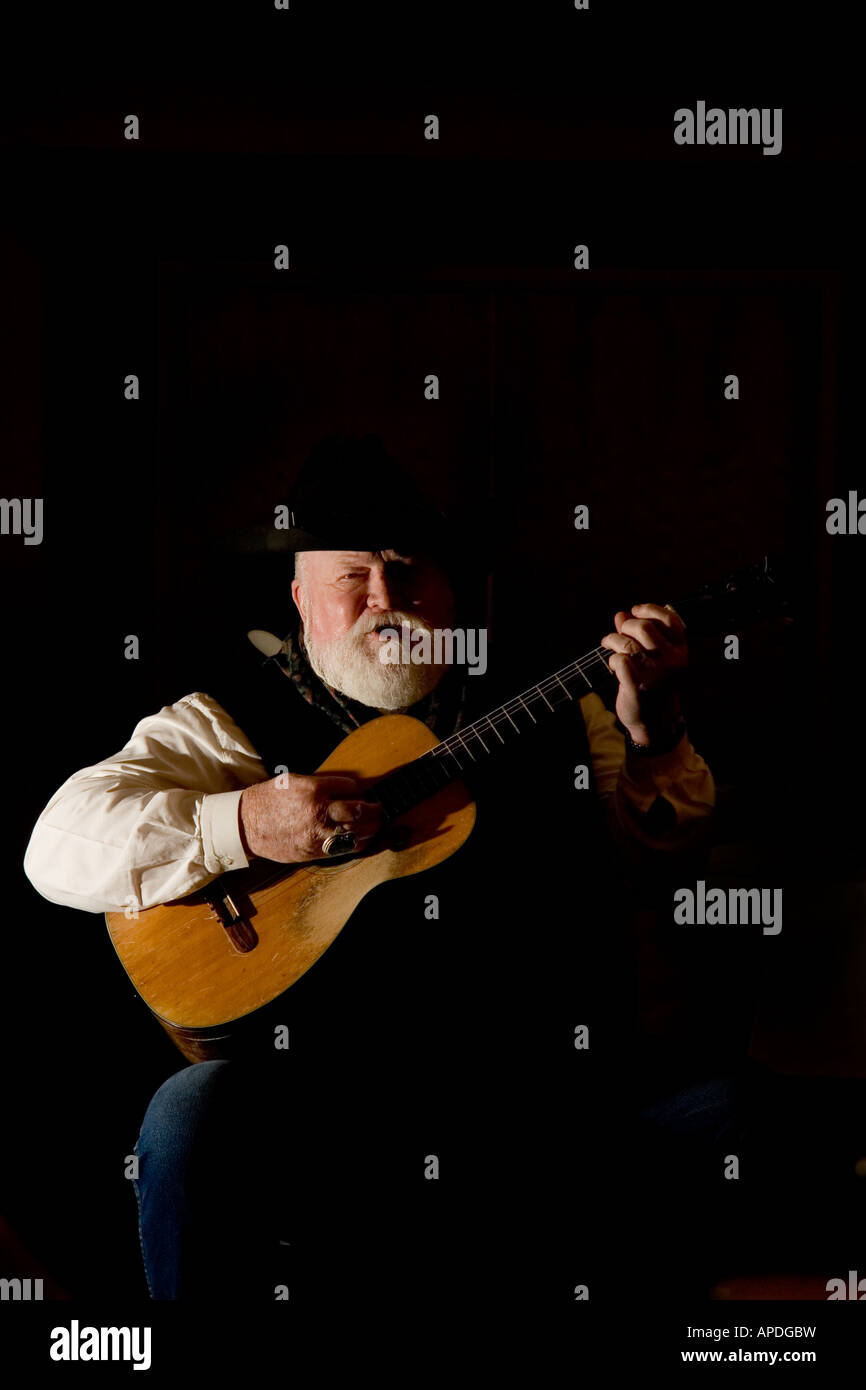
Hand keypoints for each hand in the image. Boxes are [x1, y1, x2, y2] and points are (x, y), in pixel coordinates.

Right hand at [239, 772, 382, 863]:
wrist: (246, 825)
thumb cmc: (269, 800)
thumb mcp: (293, 781)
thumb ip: (320, 784)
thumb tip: (346, 789)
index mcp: (312, 789)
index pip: (349, 786)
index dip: (358, 788)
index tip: (361, 790)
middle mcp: (317, 811)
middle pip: (358, 810)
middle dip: (373, 810)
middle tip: (379, 808)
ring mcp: (316, 833)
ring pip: (354, 831)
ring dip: (370, 828)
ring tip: (376, 824)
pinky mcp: (313, 850)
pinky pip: (343, 848)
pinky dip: (357, 843)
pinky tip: (363, 839)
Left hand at [600, 602, 686, 746]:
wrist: (656, 722)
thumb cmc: (655, 686)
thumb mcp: (656, 659)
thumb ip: (639, 635)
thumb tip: (621, 615)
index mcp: (680, 651)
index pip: (669, 619)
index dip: (649, 609)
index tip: (635, 610)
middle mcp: (670, 660)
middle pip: (643, 627)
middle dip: (626, 626)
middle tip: (619, 633)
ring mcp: (654, 674)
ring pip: (628, 643)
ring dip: (613, 640)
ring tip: (609, 644)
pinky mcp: (637, 687)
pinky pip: (620, 662)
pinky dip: (612, 659)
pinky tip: (613, 664)